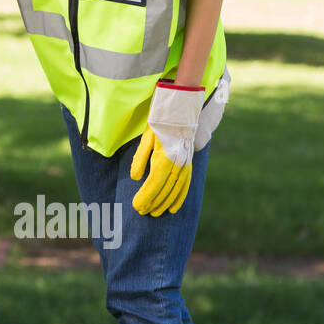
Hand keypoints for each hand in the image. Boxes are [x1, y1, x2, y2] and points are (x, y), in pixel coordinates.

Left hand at [130, 81, 204, 215]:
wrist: (180, 110)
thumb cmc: (159, 123)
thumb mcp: (146, 138)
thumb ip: (140, 159)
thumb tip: (135, 178)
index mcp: (165, 157)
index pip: (154, 183)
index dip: (146, 197)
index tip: (136, 207)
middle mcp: (178, 163)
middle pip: (165, 189)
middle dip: (153, 202)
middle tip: (142, 212)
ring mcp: (185, 164)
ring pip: (176, 190)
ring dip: (166, 203)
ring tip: (156, 213)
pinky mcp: (189, 163)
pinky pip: (186, 184)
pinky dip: (180, 197)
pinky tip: (173, 208)